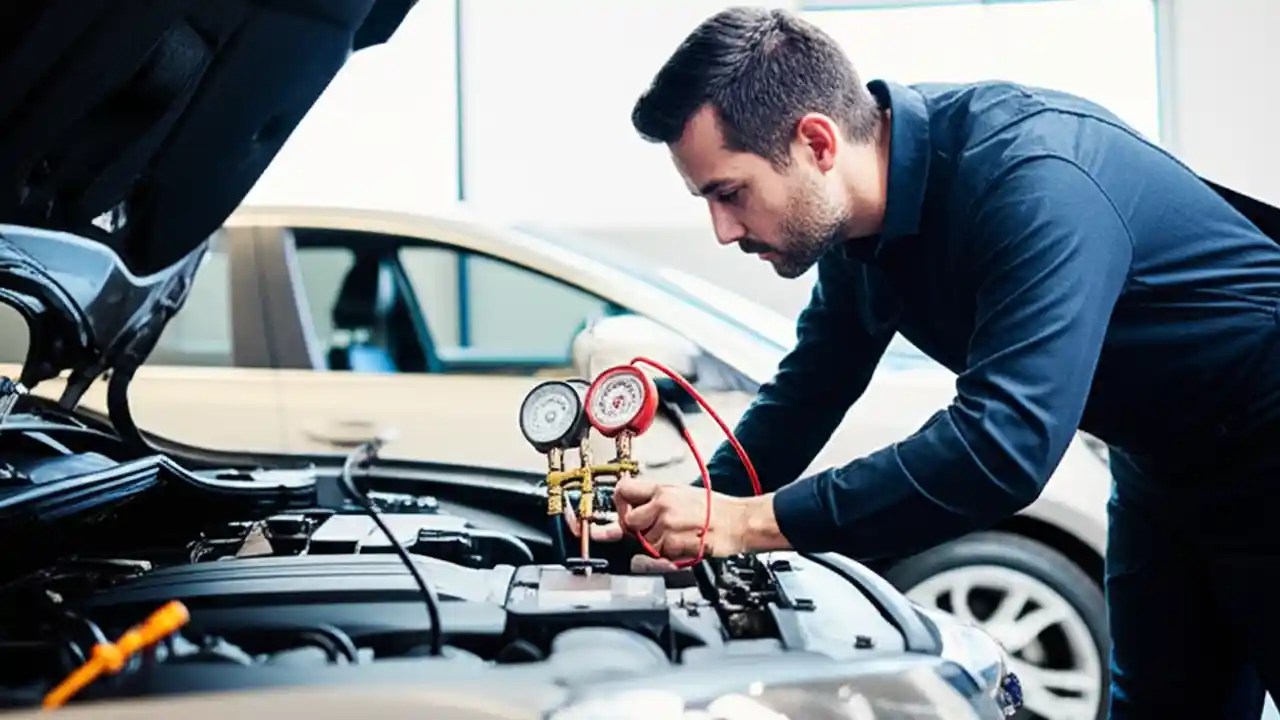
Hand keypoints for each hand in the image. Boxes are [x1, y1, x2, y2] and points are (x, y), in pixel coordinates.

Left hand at [564, 477, 787, 570]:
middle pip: (627, 522)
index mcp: (661, 489)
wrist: (738, 522)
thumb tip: (622, 516)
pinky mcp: (673, 544)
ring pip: (642, 542)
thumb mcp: (679, 495)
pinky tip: (681, 546)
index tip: (616, 512)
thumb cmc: (712, 510)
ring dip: (655, 546)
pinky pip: (656, 556)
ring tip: (676, 537)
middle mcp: (661, 505)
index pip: (621, 490)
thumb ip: (651, 502)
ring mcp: (666, 525)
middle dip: (637, 530)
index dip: (618, 504)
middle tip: (656, 529)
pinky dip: (665, 557)